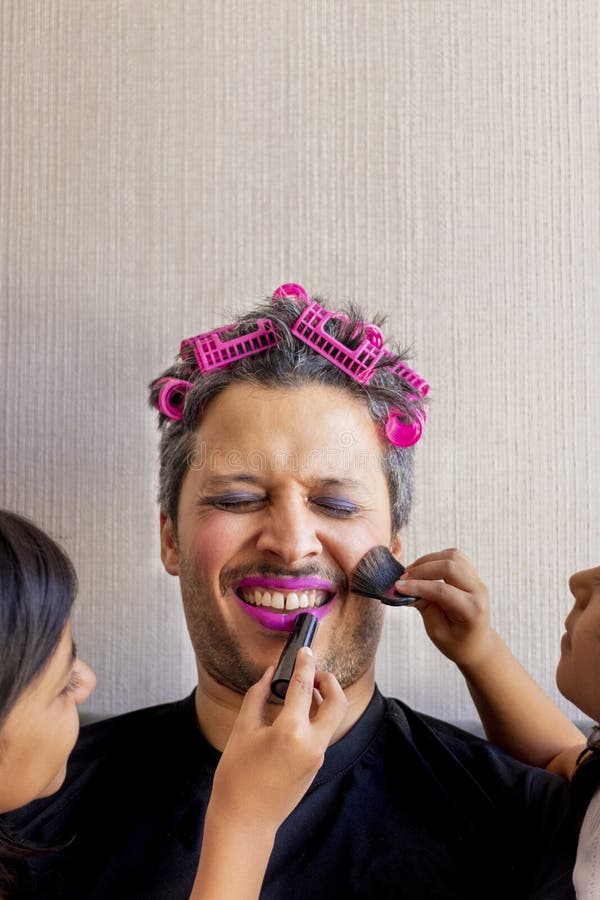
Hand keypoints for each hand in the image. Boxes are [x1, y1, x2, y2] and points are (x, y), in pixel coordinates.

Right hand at [207, 649, 346, 834]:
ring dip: (325, 698)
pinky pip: (323, 732)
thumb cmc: (236, 776)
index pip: (304, 685)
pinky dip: (317, 716)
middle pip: (337, 702)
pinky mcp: (316, 765)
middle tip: (313, 671)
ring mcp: (317, 756)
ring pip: (333, 718)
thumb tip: (270, 674)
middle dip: (329, 681)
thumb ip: (258, 695)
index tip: (304, 650)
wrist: (244, 820)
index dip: (304, 663)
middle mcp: (312, 743)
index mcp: (291, 731)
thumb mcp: (242, 729)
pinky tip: (298, 711)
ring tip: (304, 689)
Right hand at [398, 548, 495, 668]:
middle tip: (403, 579)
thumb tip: (406, 588)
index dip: (418, 586)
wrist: (476, 644)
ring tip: (411, 572)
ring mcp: (477, 580)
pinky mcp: (472, 574)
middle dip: (422, 569)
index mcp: (472, 610)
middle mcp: (478, 592)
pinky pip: (455, 557)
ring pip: (453, 556)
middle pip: (450, 566)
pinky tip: (424, 569)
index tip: (398, 587)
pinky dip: (436, 558)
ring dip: (428, 560)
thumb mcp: (437, 631)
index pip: (443, 591)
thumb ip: (424, 606)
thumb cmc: (456, 642)